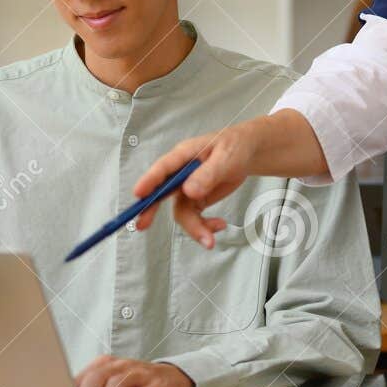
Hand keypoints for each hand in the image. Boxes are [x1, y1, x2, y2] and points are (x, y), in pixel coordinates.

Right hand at [133, 125, 258, 244]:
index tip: (139, 193)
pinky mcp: (196, 200)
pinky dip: (204, 226)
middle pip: (162, 192)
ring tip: (210, 240)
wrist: (246, 153)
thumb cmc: (234, 147)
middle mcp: (181, 173)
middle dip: (151, 209)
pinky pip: (194, 218)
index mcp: (184, 155)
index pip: (164, 167)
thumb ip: (208, 174)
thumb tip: (189, 191)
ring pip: (182, 212)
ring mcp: (187, 188)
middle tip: (142, 225)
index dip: (150, 180)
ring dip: (194, 228)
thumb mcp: (225, 158)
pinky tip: (219, 225)